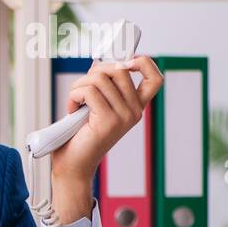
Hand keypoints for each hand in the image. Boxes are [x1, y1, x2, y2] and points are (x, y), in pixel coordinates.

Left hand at [49, 54, 163, 221]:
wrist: (72, 165)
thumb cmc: (79, 135)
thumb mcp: (95, 105)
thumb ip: (103, 85)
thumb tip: (101, 62)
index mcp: (135, 107)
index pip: (155, 78)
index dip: (144, 63)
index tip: (124, 62)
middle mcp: (135, 111)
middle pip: (118, 70)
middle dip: (92, 73)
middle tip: (80, 91)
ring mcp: (124, 116)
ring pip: (99, 78)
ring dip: (78, 86)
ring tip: (74, 103)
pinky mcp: (109, 121)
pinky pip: (89, 91)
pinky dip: (74, 96)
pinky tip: (72, 110)